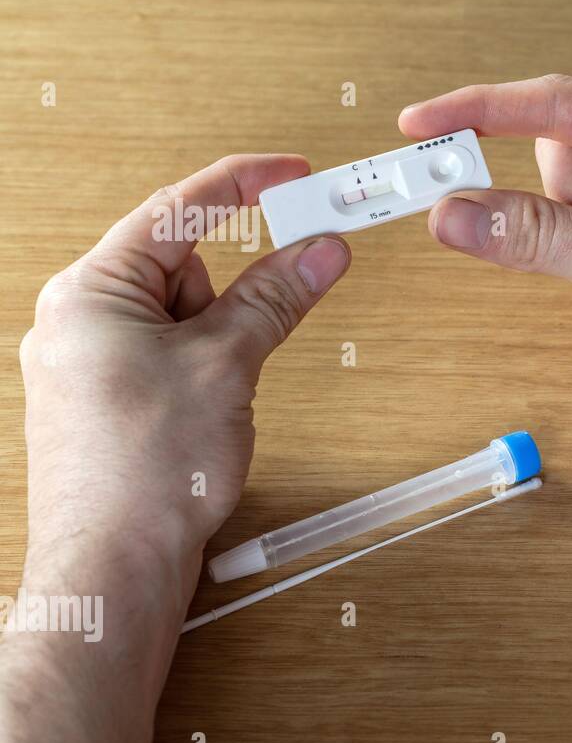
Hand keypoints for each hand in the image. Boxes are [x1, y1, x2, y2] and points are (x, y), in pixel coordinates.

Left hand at [3, 154, 349, 742]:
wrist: (114, 568)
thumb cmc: (146, 472)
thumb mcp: (227, 365)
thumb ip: (276, 298)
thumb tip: (320, 249)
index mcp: (91, 291)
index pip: (179, 211)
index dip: (245, 186)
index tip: (295, 174)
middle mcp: (81, 318)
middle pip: (182, 267)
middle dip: (234, 290)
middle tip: (272, 316)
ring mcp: (91, 362)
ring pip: (182, 317)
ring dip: (222, 339)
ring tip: (224, 393)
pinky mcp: (108, 400)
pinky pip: (170, 356)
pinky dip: (207, 366)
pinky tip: (214, 409)